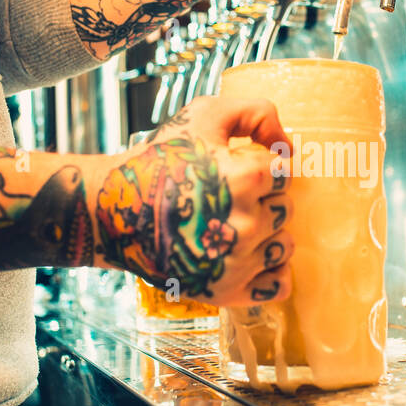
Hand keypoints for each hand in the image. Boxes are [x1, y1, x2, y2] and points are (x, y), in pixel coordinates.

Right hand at [95, 97, 293, 306]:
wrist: (115, 211)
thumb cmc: (161, 159)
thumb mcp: (204, 114)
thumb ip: (256, 113)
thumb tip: (289, 143)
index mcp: (245, 179)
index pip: (285, 172)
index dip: (263, 167)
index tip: (238, 170)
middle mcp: (244, 224)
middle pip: (285, 209)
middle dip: (263, 200)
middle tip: (228, 199)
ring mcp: (236, 263)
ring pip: (284, 246)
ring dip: (267, 235)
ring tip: (234, 227)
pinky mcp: (227, 292)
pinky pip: (279, 286)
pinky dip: (270, 272)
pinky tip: (249, 257)